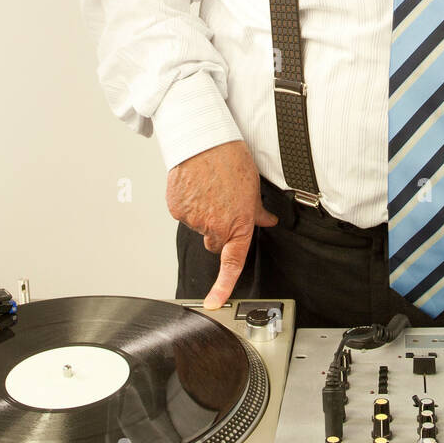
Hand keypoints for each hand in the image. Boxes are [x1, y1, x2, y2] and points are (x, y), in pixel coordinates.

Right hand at [166, 141, 276, 309]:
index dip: (223, 286)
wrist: (204, 140)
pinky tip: (196, 185)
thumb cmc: (231, 159)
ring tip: (210, 187)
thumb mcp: (253, 187)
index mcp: (237, 224)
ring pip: (198, 225)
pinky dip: (188, 203)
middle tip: (223, 204)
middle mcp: (214, 226)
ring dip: (203, 213)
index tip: (215, 302)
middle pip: (214, 241)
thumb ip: (257, 211)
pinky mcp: (176, 208)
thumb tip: (267, 220)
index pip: (232, 262)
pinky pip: (183, 213)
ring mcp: (193, 218)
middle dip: (218, 229)